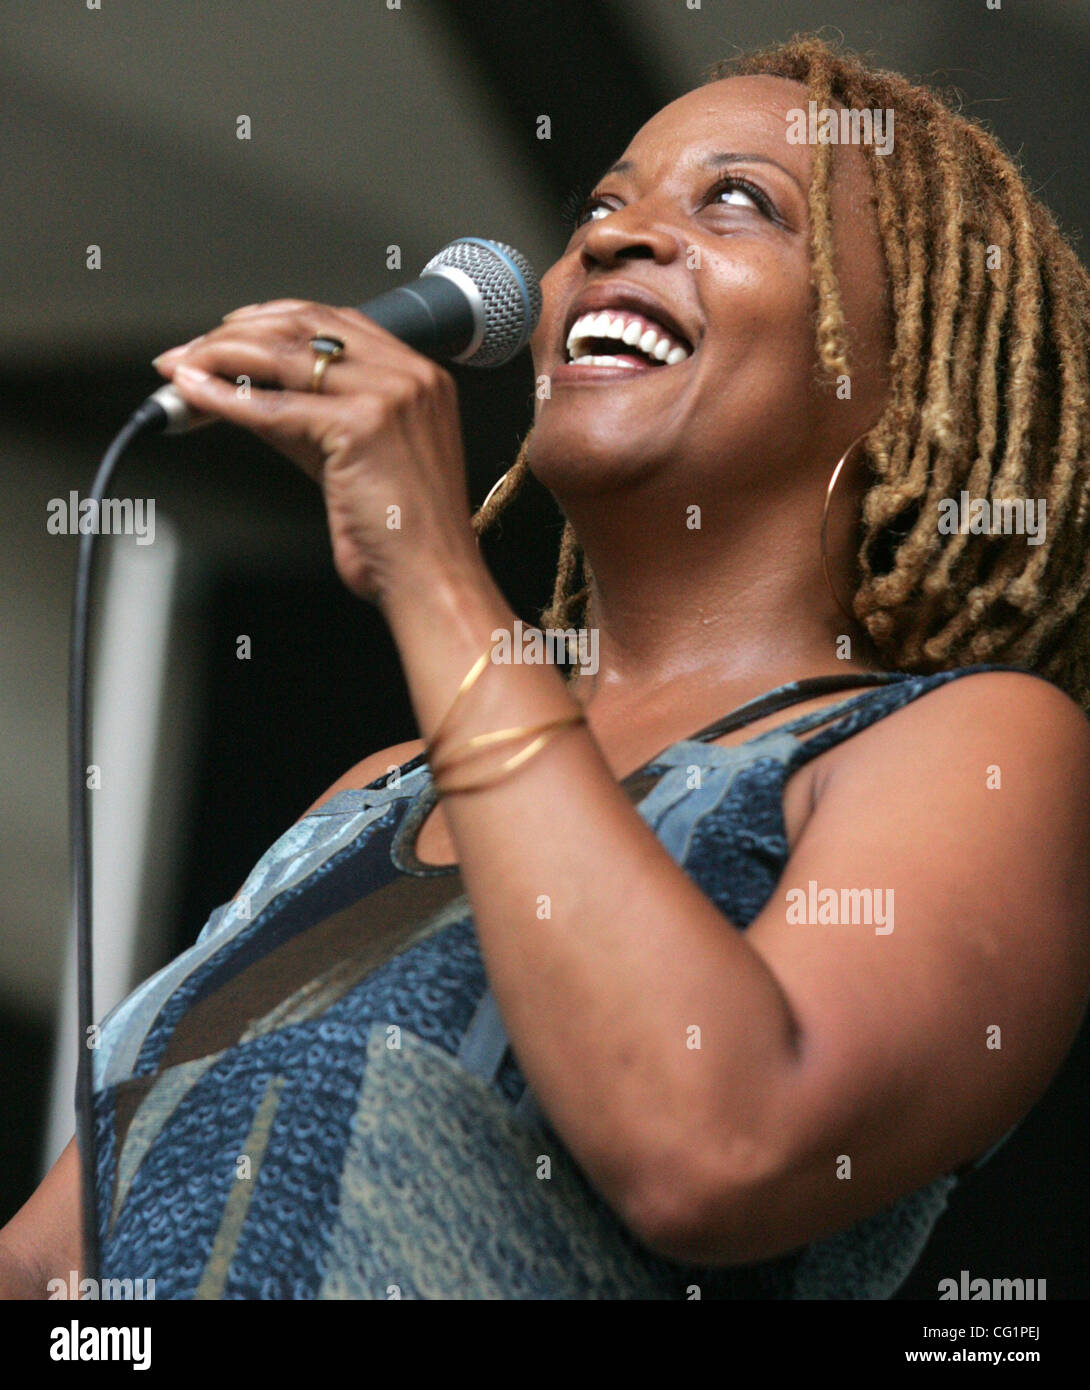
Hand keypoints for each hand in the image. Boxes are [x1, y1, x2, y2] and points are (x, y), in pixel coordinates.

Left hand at [152, 299, 478, 604]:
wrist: (432, 575)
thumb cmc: (402, 530)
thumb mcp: (348, 456)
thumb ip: (302, 415)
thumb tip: (239, 390)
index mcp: (418, 375)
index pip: (332, 322)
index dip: (269, 321)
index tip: (227, 335)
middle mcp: (409, 375)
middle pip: (305, 325)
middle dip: (236, 333)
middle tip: (190, 353)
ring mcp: (390, 394)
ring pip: (285, 355)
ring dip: (222, 355)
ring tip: (183, 368)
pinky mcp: (364, 425)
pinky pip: (276, 406)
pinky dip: (226, 398)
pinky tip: (195, 394)